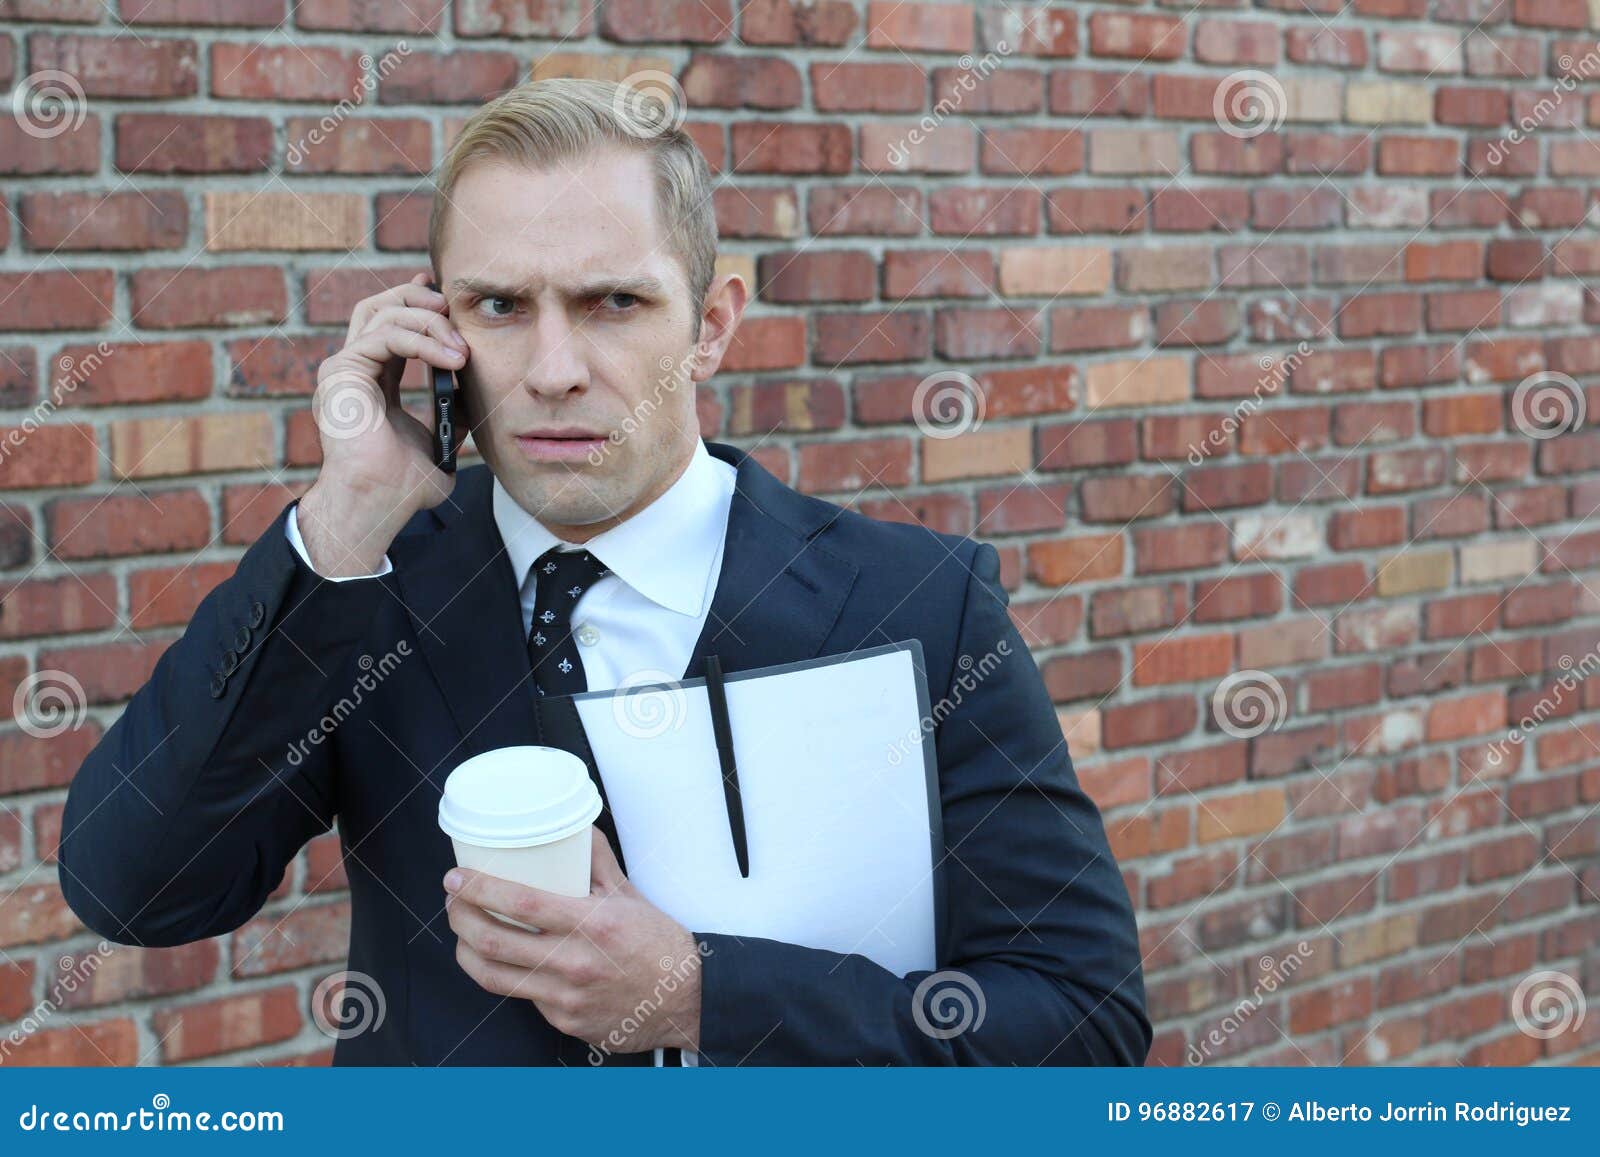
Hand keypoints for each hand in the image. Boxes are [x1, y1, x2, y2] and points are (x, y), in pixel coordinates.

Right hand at [299, 272, 465, 574]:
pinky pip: (386, 336)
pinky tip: (452, 360)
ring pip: (383, 313)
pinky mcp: (342, 372)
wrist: (379, 505)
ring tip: (462, 350)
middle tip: (452, 306)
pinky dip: (423, 340)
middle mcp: (354, 369)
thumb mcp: (438, 443)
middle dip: (419, 297)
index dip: (418, 305)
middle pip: (379, 305)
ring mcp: (344, 369)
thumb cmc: (402, 486)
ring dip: (430, 322)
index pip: (391, 326)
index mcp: (373, 381)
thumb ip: (449, 416)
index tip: (446, 297)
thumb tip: (470, 400)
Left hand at [443, 828, 703, 1054]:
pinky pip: (525, 998)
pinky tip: (509, 963)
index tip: (456, 877)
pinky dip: (511, 977)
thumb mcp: (630, 895)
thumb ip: (597, 860)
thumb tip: (574, 826)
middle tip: (453, 902)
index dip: (479, 888)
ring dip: (467, 952)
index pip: (521, 903)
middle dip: (459, 919)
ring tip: (463, 934)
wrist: (686, 998)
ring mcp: (566, 998)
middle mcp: (574, 963)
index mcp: (591, 924)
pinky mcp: (565, 1022)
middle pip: (493, 942)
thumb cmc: (659, 944)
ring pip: (494, 977)